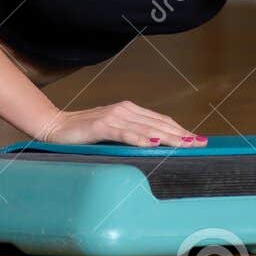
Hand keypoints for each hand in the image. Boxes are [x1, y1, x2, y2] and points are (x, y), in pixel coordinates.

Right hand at [37, 101, 207, 147]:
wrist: (54, 126)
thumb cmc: (83, 133)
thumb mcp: (111, 132)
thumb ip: (130, 135)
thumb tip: (154, 146)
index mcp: (128, 110)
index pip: (161, 120)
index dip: (180, 129)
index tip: (198, 139)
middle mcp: (124, 109)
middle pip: (159, 123)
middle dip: (182, 134)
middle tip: (201, 143)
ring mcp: (113, 116)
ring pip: (147, 127)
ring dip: (169, 136)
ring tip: (186, 144)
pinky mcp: (101, 126)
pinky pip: (126, 133)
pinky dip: (141, 138)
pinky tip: (154, 144)